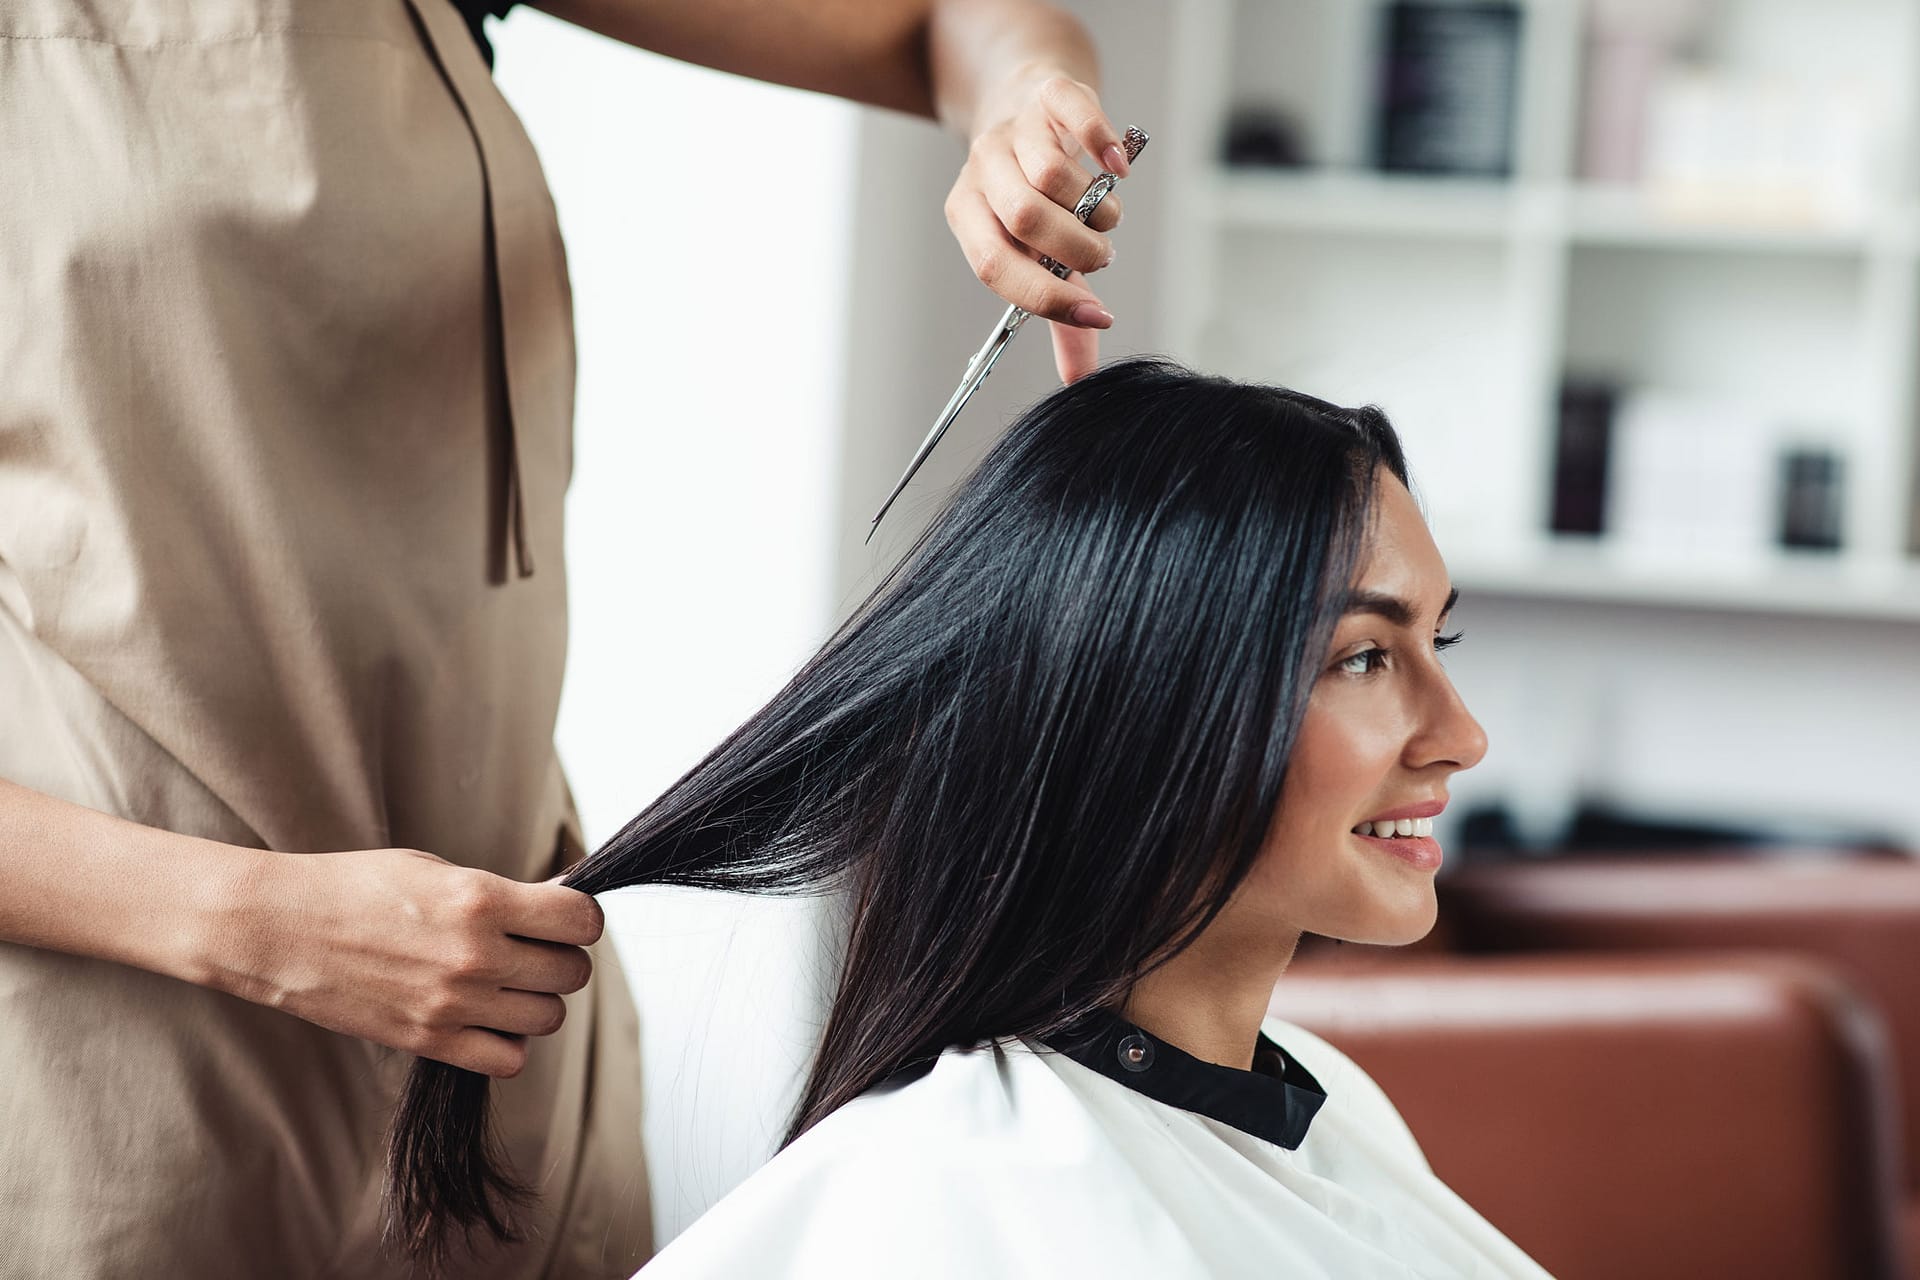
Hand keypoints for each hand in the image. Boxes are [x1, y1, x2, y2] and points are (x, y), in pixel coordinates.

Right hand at [214, 847, 603, 1077]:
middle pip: (571, 973)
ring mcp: (453, 1003)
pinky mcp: (428, 1041)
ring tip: (504, 983)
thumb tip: (559, 905)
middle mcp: (475, 954)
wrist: (279, 929)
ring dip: (536, 1001)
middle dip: (561, 959)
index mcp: (480, 899)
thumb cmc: (355, 888)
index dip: (581, 919)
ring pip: (547, 1018)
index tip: (565, 917)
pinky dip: (507, 1042)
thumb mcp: (437, 870)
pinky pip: (507, 1059)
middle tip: (532, 949)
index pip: (581, 921)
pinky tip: (484, 1018)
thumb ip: (500, 894)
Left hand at [945, 70, 1127, 384]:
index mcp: (967, 214)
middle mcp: (983, 170)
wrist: (1025, 103)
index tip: (1097, 315)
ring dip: (1097, 209)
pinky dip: (1105, 146)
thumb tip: (1077, 379)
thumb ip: (1057, 312)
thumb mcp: (1035, 253)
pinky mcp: (1049, 94)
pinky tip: (1119, 169)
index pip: (994, 266)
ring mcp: (1015, 129)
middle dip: (1076, 250)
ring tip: (1106, 219)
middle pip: (1026, 218)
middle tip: (1101, 256)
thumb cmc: (1031, 194)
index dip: (1047, 298)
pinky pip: (1078, 116)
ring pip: (1055, 175)